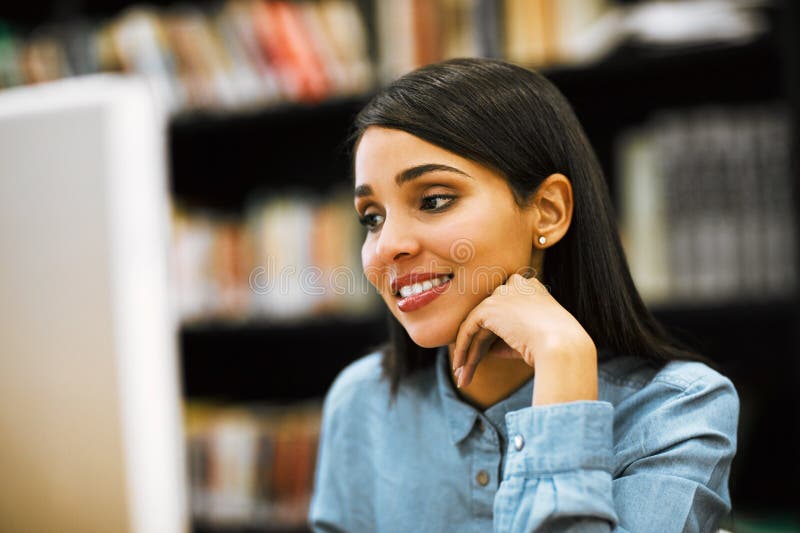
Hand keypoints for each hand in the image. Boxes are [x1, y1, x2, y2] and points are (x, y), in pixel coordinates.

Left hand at [451, 273, 597, 404]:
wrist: (563, 346)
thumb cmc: (557, 347)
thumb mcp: (534, 339)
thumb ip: (511, 339)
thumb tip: (489, 348)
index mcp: (531, 288)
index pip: (505, 310)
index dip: (493, 335)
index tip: (487, 355)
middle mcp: (515, 285)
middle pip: (490, 319)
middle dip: (477, 347)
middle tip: (468, 370)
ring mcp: (501, 294)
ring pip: (478, 326)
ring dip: (469, 353)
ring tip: (463, 378)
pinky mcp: (489, 308)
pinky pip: (468, 329)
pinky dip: (463, 348)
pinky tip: (460, 367)